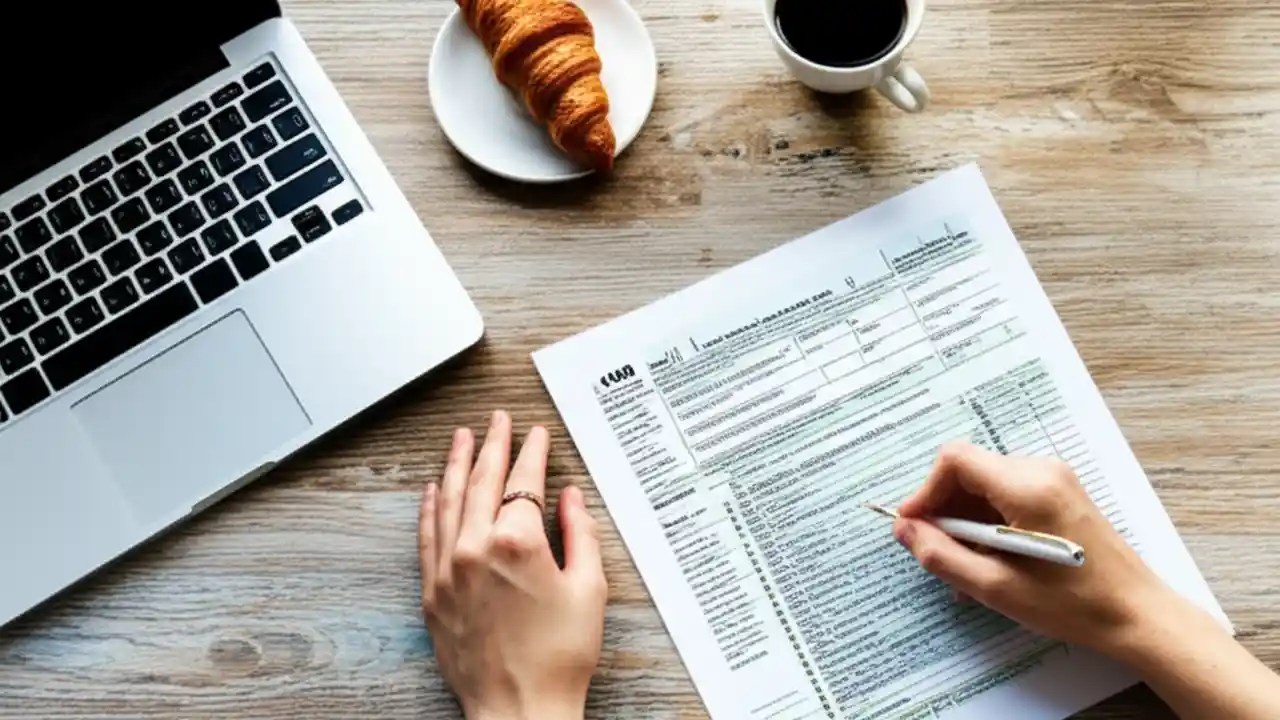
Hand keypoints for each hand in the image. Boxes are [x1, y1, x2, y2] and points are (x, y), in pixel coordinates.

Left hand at [419, 411, 606, 719]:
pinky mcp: (433, 594)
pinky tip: (434, 488)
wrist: (519, 709)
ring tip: (462, 438)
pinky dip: (430, 508)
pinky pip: (426, 536)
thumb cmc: (559, 657)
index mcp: (518, 542)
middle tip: (497, 420)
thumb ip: (581, 534)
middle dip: (492, 445)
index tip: (536, 435)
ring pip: (449, 501)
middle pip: (483, 481)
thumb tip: (571, 499)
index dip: (532, 453)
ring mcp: (449, 570)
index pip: (525, 482)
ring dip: (456, 465)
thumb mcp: (589, 589)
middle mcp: (476, 548)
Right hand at [892, 442, 1175, 654]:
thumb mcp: (995, 586)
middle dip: (944, 510)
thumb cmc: (1073, 605)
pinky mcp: (1060, 494)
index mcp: (1027, 487)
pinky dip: (987, 522)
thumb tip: (904, 529)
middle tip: (936, 553)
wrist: (1137, 614)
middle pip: (968, 471)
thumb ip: (941, 554)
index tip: (912, 526)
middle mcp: (1041, 471)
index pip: (955, 460)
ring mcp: (1054, 480)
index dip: (925, 491)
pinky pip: (1006, 495)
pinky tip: (988, 559)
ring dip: (965, 520)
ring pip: (984, 485)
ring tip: (964, 566)